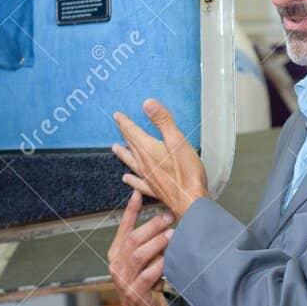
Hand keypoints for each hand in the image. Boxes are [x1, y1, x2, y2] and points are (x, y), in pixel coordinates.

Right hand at [107, 190, 173, 305]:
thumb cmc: (147, 282)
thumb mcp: (146, 259)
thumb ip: (150, 242)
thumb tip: (166, 218)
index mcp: (117, 252)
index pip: (123, 227)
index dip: (130, 210)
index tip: (137, 193)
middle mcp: (116, 264)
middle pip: (133, 239)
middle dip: (152, 226)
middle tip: (169, 217)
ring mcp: (123, 279)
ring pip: (138, 255)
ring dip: (157, 244)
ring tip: (172, 235)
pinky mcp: (133, 293)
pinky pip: (147, 276)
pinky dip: (159, 266)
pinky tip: (169, 260)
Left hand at [111, 99, 207, 216]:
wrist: (190, 201)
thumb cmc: (187, 173)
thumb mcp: (177, 140)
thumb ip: (163, 121)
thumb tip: (148, 104)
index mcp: (149, 149)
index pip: (133, 132)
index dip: (125, 122)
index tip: (117, 116)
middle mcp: (145, 163)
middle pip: (131, 145)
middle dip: (124, 134)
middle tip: (118, 127)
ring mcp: (148, 177)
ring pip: (131, 162)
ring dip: (123, 154)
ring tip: (115, 149)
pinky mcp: (154, 189)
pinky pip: (138, 182)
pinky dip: (131, 179)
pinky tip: (127, 179)